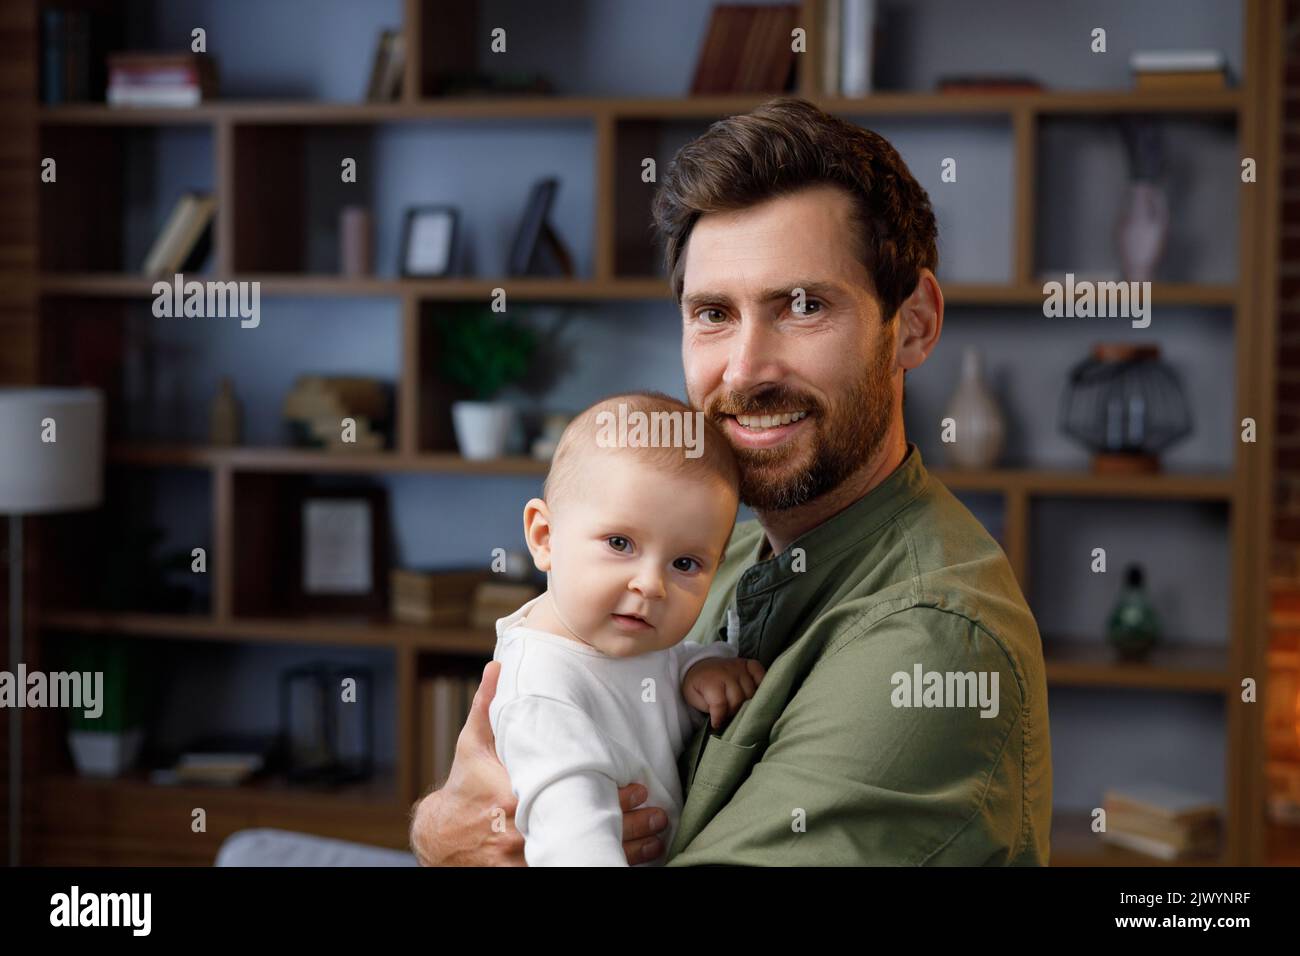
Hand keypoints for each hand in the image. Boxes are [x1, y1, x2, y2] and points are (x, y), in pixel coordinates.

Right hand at [408, 660, 671, 865]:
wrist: (441, 836)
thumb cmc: (466, 785)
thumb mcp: (473, 744)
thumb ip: (487, 705)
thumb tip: (498, 666)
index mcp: (511, 797)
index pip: (571, 798)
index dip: (609, 797)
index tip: (639, 788)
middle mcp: (518, 833)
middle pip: (583, 830)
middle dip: (627, 826)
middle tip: (657, 812)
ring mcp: (523, 860)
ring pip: (582, 857)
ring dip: (624, 851)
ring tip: (656, 838)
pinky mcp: (526, 875)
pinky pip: (571, 870)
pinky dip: (600, 865)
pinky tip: (632, 861)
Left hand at [682, 657, 765, 729]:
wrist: (699, 666)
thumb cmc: (698, 686)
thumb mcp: (694, 699)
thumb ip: (709, 709)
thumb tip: (723, 721)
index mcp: (711, 681)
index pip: (721, 704)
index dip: (719, 717)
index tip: (717, 724)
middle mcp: (727, 672)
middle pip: (739, 700)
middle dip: (733, 711)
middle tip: (728, 714)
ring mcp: (739, 667)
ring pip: (751, 692)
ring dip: (747, 702)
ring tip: (740, 706)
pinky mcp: (748, 664)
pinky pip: (761, 673)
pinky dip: (762, 683)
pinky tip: (757, 693)